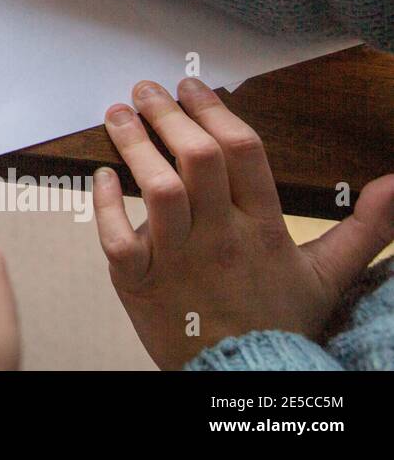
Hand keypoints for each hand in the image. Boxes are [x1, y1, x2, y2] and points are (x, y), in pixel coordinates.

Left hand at [93, 77, 393, 369]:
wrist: (244, 378)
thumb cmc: (277, 321)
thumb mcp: (328, 273)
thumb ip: (363, 227)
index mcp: (263, 227)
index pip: (242, 151)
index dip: (215, 110)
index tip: (191, 86)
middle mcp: (220, 237)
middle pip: (197, 159)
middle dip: (168, 116)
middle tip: (146, 89)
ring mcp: (177, 259)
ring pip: (156, 189)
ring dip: (133, 146)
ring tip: (118, 116)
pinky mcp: (139, 282)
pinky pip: (117, 237)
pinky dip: (104, 204)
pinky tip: (101, 176)